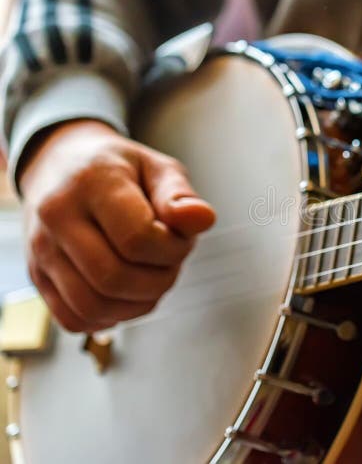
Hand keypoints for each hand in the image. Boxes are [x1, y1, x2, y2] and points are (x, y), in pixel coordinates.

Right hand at [20, 120, 215, 331]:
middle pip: (114, 278)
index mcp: (91, 183)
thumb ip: (180, 196)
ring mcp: (41, 250)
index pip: (138, 239)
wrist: (59, 165)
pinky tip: (127, 294)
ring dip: (137, 304)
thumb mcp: (157, 167)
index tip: (181, 238)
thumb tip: (203, 219)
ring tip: (151, 277)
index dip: (173, 250)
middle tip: (170, 261)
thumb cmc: (118, 168)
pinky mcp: (37, 276)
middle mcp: (57, 217)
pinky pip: (74, 319)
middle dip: (159, 280)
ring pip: (93, 306)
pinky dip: (110, 318)